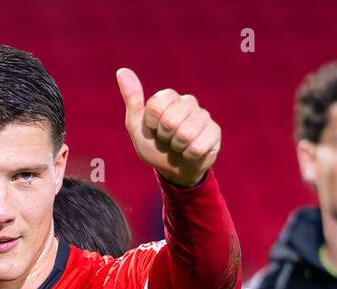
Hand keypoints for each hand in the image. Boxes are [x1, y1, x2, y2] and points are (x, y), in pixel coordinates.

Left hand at [116, 67, 220, 187]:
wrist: (173, 170)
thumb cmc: (154, 146)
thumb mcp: (137, 126)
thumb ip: (132, 99)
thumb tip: (121, 71)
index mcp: (168, 97)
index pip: (155, 106)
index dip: (152, 124)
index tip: (154, 129)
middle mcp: (188, 101)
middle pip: (170, 120)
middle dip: (165, 137)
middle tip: (167, 140)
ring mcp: (203, 116)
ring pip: (185, 134)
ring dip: (177, 147)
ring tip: (179, 146)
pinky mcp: (214, 131)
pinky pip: (198, 146)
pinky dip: (189, 155)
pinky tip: (190, 153)